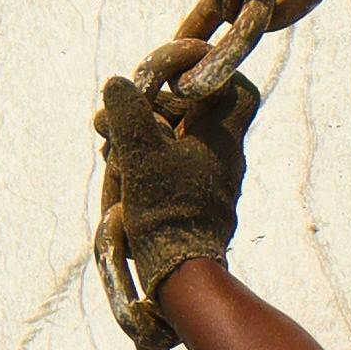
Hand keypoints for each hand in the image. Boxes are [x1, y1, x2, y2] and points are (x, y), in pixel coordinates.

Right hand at [98, 69, 257, 315]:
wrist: (180, 274)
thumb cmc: (168, 212)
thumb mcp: (141, 155)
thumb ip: (129, 114)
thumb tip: (118, 83)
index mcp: (223, 138)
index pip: (240, 90)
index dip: (214, 75)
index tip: (179, 77)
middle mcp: (224, 157)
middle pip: (198, 113)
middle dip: (157, 106)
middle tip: (126, 108)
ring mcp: (211, 181)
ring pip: (179, 140)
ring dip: (144, 134)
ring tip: (110, 141)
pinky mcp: (194, 203)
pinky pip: (172, 167)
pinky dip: (145, 160)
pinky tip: (118, 167)